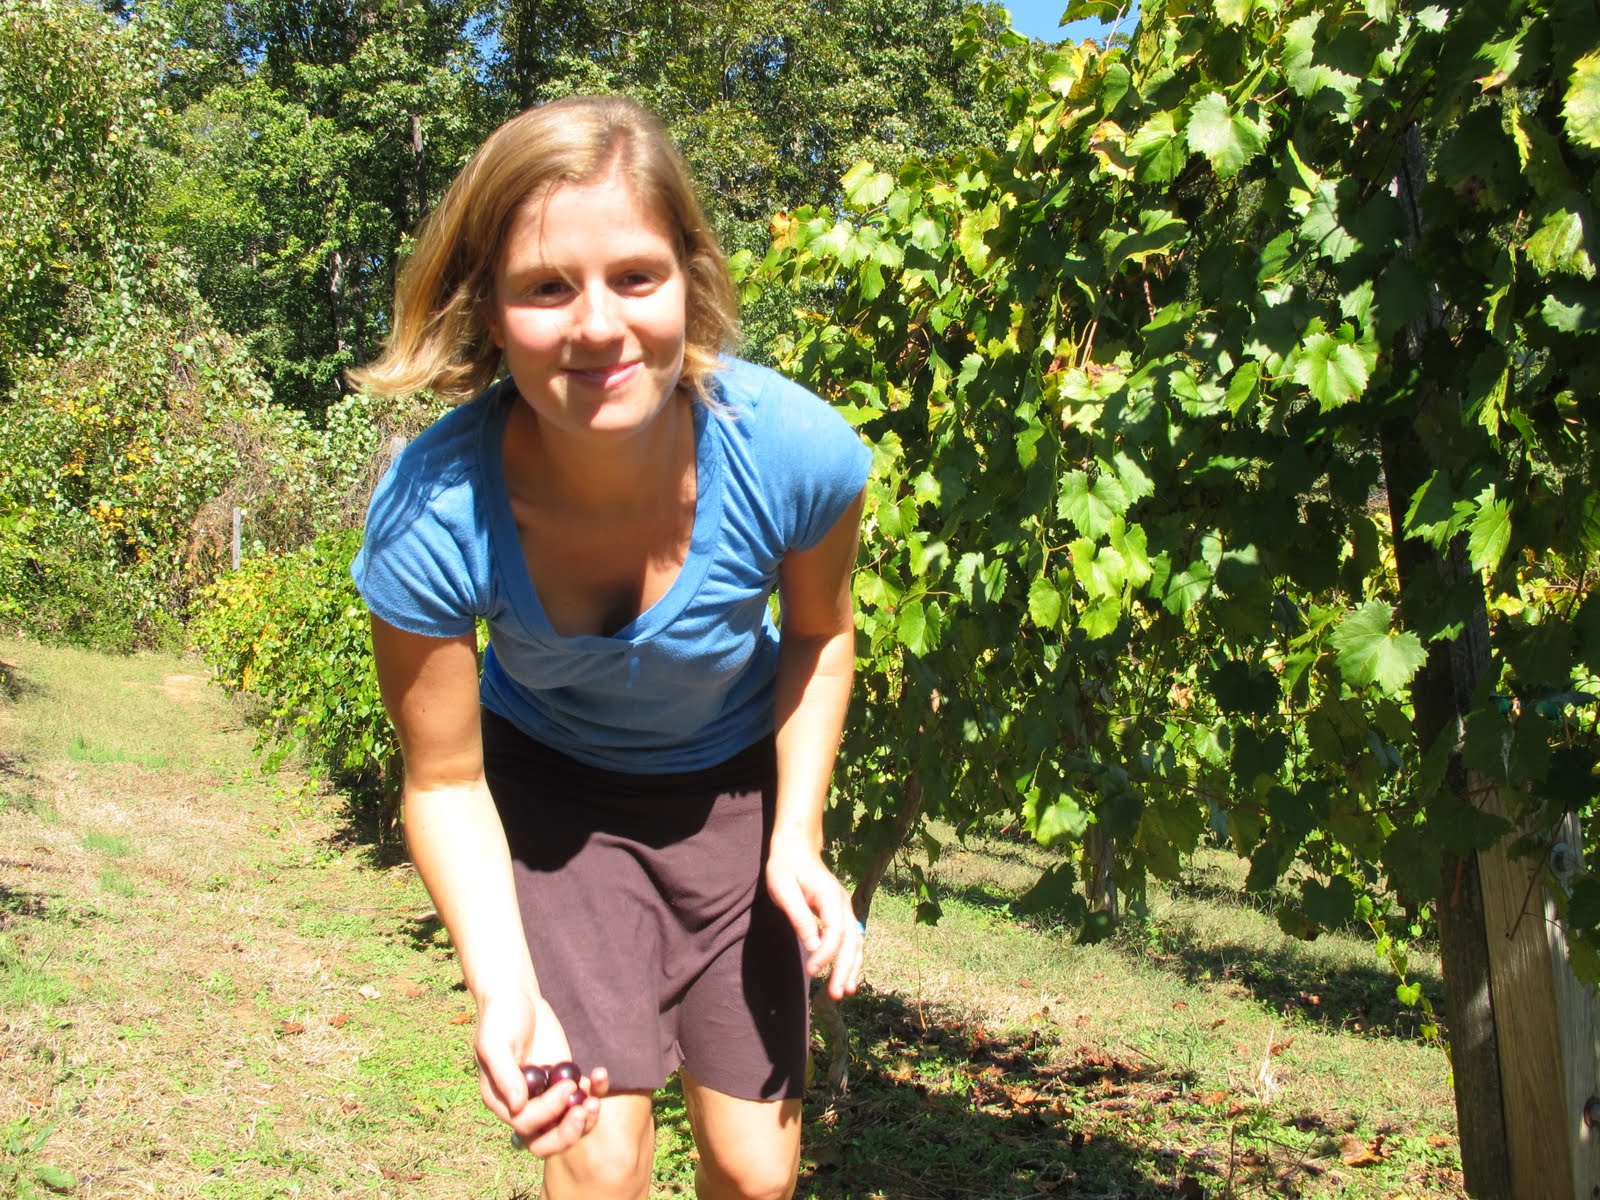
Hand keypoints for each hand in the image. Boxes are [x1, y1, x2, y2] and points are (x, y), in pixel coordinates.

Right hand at [475, 987, 607, 1155]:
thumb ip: (504, 1073)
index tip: (567, 1087)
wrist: (517, 997)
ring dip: (583, 1121)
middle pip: (544, 1140)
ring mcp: (544, 1097)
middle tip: (586, 1110)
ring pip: (564, 1126)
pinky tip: (598, 1075)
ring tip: (595, 1100)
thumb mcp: (495, 1042)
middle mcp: (522, 1106)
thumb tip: (517, 1106)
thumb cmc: (500, 1018)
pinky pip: (580, 1100)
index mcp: (500, 1101)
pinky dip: (593, 1093)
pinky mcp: (562, 1082)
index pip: (525, 1123)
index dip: (548, 1111)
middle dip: (566, 1133)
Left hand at [764, 837, 863, 1000]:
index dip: (826, 953)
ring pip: (856, 942)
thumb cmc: (786, 867)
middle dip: (845, 969)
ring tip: (845, 992)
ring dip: (851, 968)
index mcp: (831, 895)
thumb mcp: (784, 889)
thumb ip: (800, 917)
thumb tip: (813, 946)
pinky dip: (852, 959)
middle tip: (836, 995)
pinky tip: (847, 977)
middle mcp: (843, 903)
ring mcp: (845, 909)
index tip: (811, 970)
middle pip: (851, 941)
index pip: (836, 931)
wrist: (797, 847)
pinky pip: (852, 940)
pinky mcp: (841, 915)